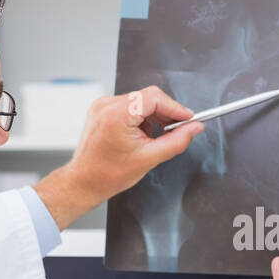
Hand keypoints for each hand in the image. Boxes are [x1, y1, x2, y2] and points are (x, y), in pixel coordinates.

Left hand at [34, 86, 202, 228]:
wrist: (84, 182)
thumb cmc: (108, 174)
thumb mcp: (149, 158)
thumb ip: (177, 141)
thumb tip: (194, 128)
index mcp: (117, 114)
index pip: (155, 97)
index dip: (175, 107)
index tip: (188, 119)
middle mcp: (107, 105)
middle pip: (148, 97)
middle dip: (165, 113)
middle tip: (176, 130)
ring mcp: (103, 106)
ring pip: (140, 101)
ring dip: (153, 117)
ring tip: (152, 139)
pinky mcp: (103, 110)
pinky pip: (130, 106)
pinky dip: (141, 119)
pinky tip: (141, 136)